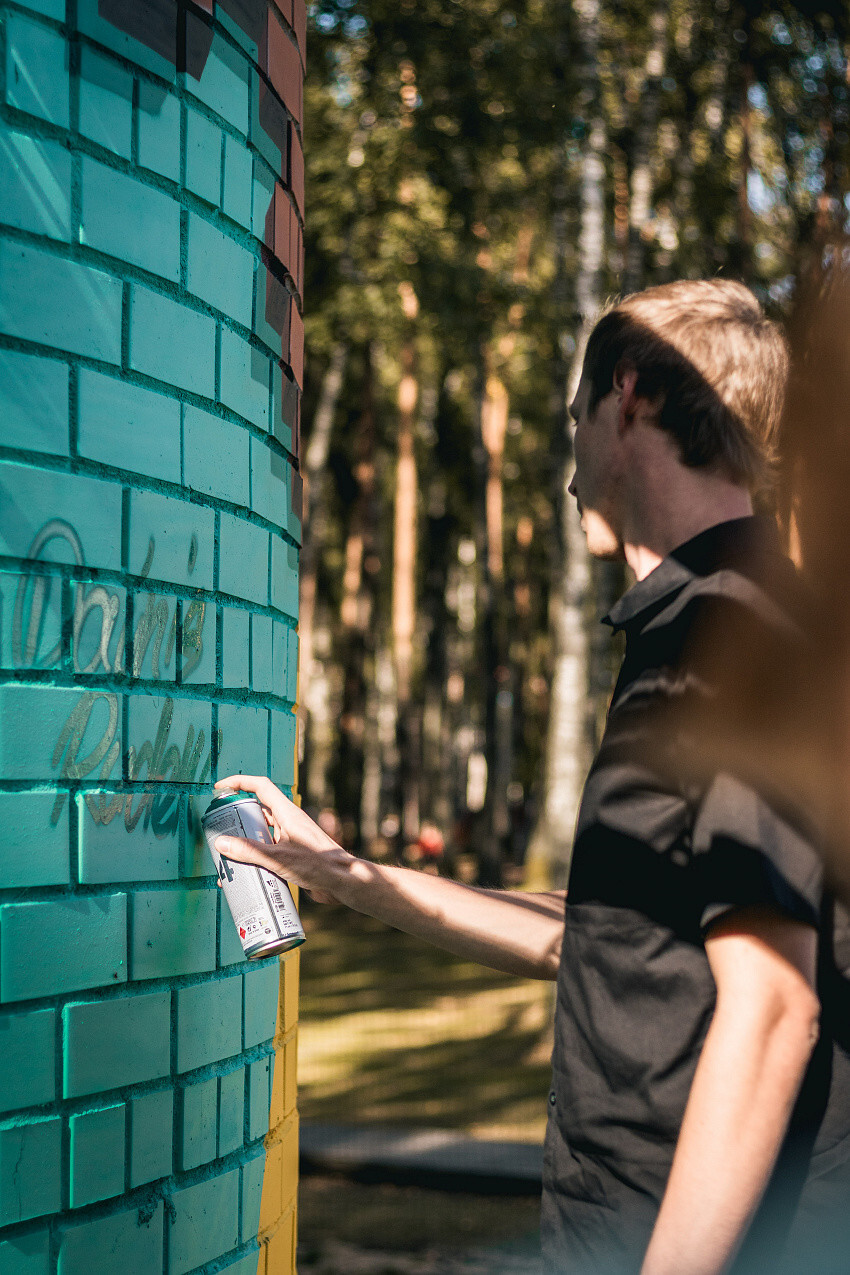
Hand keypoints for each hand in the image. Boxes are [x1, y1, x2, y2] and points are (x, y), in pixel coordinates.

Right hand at [213, 775, 347, 903]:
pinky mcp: (292, 853)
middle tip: (219, 829)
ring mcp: (290, 837)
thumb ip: (249, 851)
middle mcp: (288, 821)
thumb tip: (222, 844)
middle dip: (237, 818)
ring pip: (261, 833)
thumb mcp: (278, 858)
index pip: (260, 786)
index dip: (239, 782)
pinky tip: (246, 872)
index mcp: (287, 813)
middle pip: (257, 811)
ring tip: (227, 856)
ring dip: (245, 841)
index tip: (220, 788)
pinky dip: (256, 857)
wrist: (342, 881)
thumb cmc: (318, 864)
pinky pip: (269, 850)